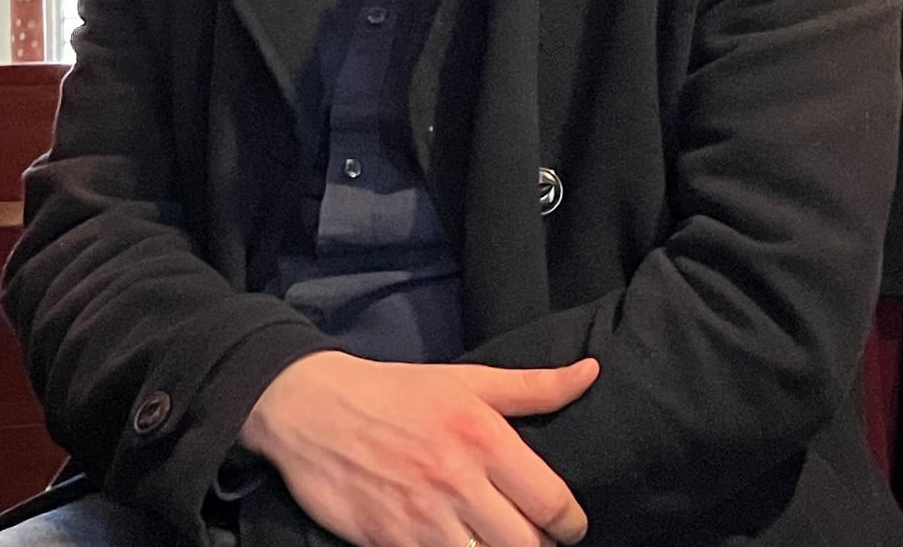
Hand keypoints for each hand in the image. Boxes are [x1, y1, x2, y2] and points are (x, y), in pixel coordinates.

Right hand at [238, 350, 597, 546]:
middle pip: (527, 545)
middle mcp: (458, 479)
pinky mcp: (390, 541)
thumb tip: (591, 373)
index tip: (565, 526)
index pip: (553, 503)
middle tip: (531, 538)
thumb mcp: (467, 381)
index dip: (570, 525)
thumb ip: (535, 387)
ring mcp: (422, 517)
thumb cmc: (396, 393)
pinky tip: (457, 546)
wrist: (312, 407)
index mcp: (484, 436)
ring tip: (492, 542)